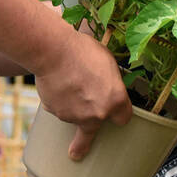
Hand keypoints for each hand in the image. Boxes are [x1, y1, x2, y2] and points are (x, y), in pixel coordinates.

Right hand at [35, 30, 131, 159]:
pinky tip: (58, 86)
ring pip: (78, 117)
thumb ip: (110, 82)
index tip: (115, 116)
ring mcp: (76, 117)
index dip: (118, 113)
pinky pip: (60, 110)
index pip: (123, 118)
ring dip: (75, 107)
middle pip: (97, 125)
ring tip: (70, 83)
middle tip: (86, 112)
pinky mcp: (57, 114)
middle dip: (93, 116)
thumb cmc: (81, 52)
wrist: (53, 53)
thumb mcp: (108, 63)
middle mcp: (98, 114)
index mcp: (115, 100)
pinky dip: (59, 102)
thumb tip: (107, 86)